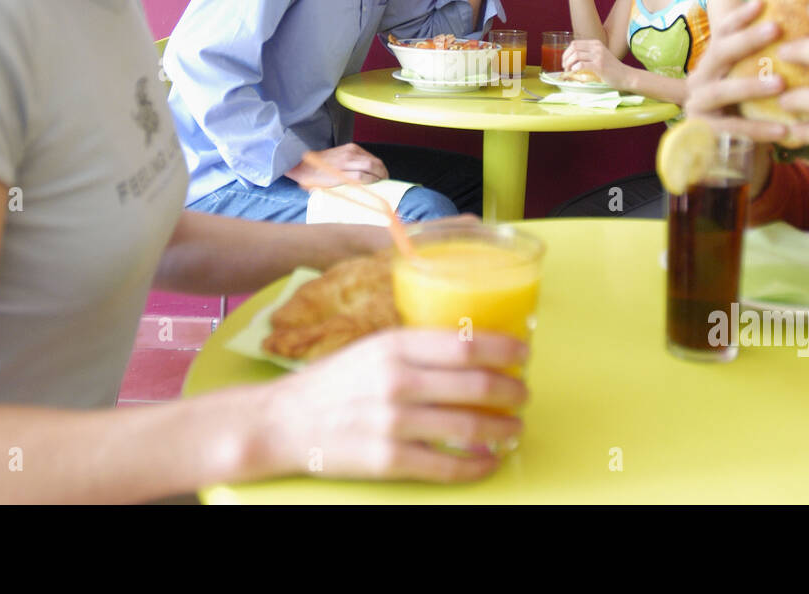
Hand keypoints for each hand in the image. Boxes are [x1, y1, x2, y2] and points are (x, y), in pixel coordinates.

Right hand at [254, 328, 528, 481]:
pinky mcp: (387, 459)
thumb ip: (417, 347)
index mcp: (395, 346)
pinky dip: (475, 465)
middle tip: (524, 394)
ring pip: (469, 427)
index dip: (504, 349)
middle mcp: (397, 380)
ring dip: (502, 429)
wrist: (283, 421)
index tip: (525, 353)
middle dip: (512, 391)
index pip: (466, 343)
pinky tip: (488, 461)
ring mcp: (393, 422)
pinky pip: (446, 465)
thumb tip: (472, 348)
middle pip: (476, 385)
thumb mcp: (373, 348)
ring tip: (515, 429)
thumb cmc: (333, 382)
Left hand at [284, 143, 387, 186]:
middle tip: (386, 181)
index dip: (373, 182)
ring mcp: (349, 151)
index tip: (379, 187)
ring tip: (383, 175)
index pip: (362, 177)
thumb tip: (362, 197)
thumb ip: (344, 192)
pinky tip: (375, 168)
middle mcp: (346, 160)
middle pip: (371, 165)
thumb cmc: (316, 181)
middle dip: (382, 174)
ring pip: (372, 159)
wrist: (306, 163)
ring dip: (380, 167)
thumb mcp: (327, 191)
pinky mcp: (351, 147)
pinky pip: (368, 154)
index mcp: (339, 172)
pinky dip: (374, 162)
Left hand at [561, 39, 630, 89]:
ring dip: (568, 64)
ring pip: (576, 55)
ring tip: (569, 71)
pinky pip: (581, 64)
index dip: (566, 53)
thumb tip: (571, 60)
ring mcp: (598, 56)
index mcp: (596, 43)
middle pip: (573, 47)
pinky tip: (575, 72)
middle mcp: (597, 47)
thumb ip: (589, 55)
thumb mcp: (600, 57)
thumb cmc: (612, 69)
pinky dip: (575, 68)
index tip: (565, 62)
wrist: (626, 76)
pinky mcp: (599, 65)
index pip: (575, 43)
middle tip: (564, 67)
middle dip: (565, 58)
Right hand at [683, 0, 793, 193]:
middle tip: (776, 29)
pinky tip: (784, 129)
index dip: (740, 16)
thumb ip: (768, 58)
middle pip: (720, 53)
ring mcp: (698, 106)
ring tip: (781, 82)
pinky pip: (732, 129)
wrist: (728, 153)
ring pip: (722, 91)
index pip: (723, 32)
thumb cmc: (748, 108)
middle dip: (747, 40)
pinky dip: (758, 129)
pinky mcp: (704, 133)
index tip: (763, 2)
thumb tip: (806, 27)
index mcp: (712, 61)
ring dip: (751, 85)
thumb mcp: (754, 79)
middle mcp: (700, 79)